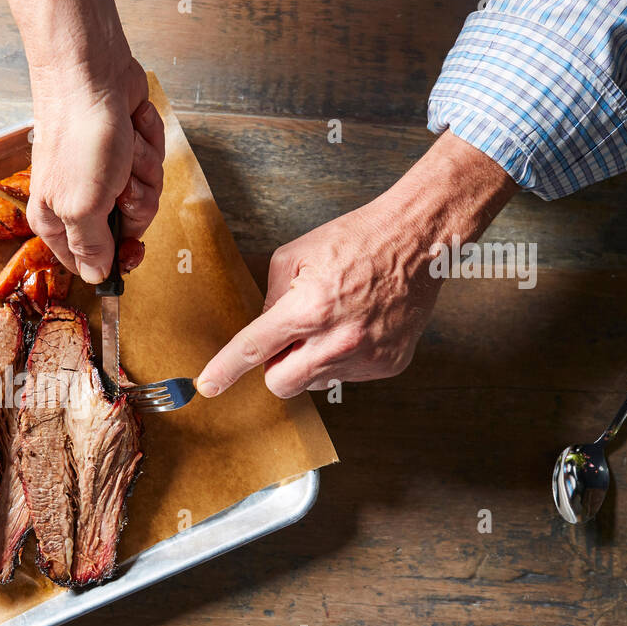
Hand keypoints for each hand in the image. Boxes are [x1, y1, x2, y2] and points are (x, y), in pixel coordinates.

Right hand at [27, 59, 162, 281]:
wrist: (92, 74)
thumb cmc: (81, 135)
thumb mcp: (83, 206)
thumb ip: (91, 247)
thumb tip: (96, 277)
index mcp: (57, 220)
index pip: (90, 263)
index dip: (116, 260)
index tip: (131, 249)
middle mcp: (79, 199)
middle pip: (128, 229)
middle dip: (136, 202)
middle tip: (122, 181)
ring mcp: (106, 172)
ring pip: (145, 194)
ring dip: (143, 168)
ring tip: (125, 147)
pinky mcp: (126, 149)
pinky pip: (151, 163)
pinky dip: (148, 144)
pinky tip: (132, 128)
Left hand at [196, 133, 518, 398]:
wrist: (418, 240)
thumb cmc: (356, 240)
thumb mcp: (295, 255)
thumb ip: (270, 297)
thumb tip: (263, 328)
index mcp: (308, 309)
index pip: (254, 349)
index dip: (226, 369)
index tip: (209, 386)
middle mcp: (338, 340)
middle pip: (281, 384)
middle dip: (275, 367)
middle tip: (288, 340)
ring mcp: (366, 357)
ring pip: (316, 382)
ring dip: (312, 361)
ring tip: (333, 322)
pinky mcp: (388, 365)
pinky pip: (349, 376)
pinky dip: (344, 358)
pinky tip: (358, 326)